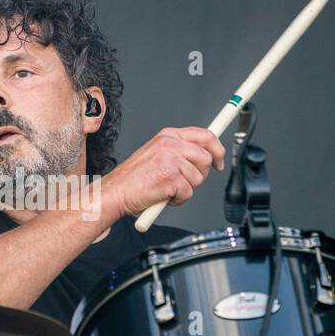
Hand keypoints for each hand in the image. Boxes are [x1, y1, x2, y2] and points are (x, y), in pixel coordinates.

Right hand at [101, 126, 225, 218]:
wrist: (114, 192)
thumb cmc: (133, 179)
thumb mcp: (156, 154)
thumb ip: (178, 152)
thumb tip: (204, 157)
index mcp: (168, 136)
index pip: (204, 135)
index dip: (217, 148)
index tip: (220, 160)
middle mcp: (170, 144)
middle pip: (206, 157)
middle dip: (201, 174)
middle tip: (186, 182)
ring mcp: (170, 159)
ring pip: (198, 178)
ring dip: (186, 189)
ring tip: (167, 189)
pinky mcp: (171, 177)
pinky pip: (188, 192)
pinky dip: (178, 200)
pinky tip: (163, 196)